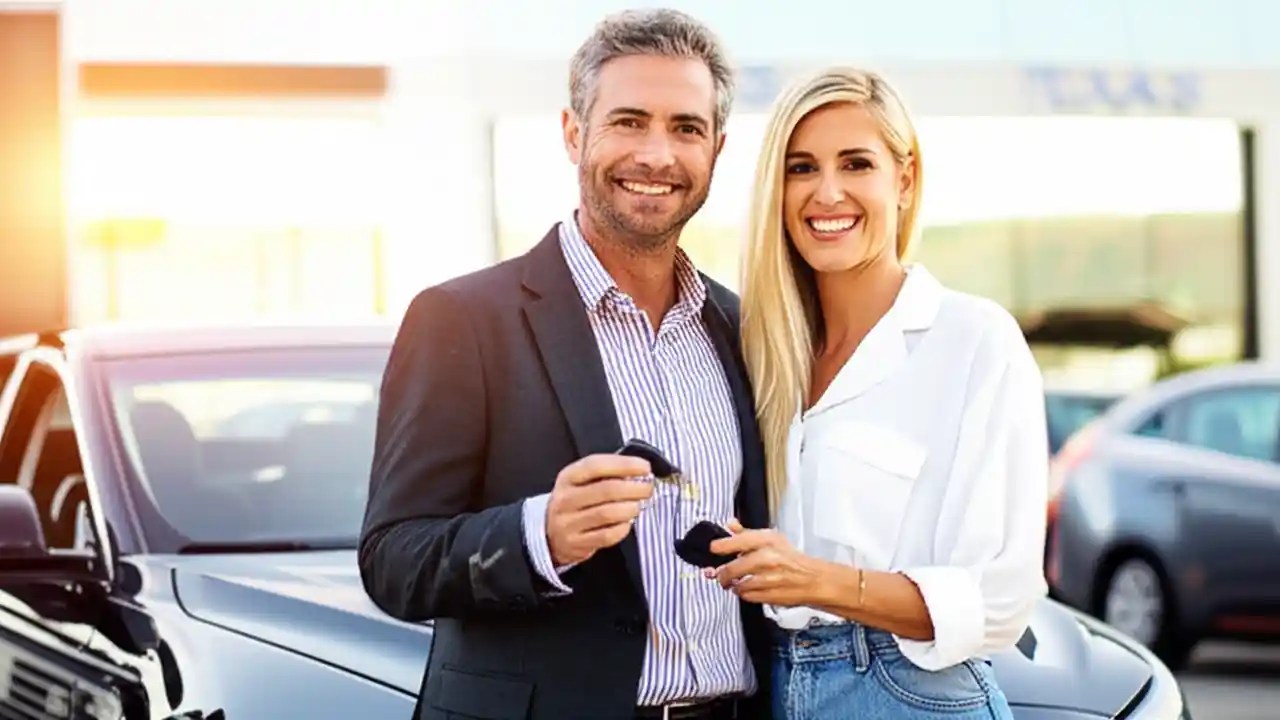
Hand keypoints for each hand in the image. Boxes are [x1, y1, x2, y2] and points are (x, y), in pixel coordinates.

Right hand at [546, 454, 654, 566]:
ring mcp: (569, 523)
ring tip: (638, 505)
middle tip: (648, 488)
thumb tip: (639, 471)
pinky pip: (607, 535)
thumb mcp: (581, 482)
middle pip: (607, 490)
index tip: (644, 467)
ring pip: (608, 513)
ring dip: (630, 508)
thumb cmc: (575, 502)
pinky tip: (627, 523)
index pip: (596, 465)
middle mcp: (566, 499)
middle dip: (634, 488)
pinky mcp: (577, 543)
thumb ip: (606, 474)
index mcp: (568, 477)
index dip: (624, 465)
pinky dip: (623, 528)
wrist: (549, 532)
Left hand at [706, 520, 824, 606]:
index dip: (721, 546)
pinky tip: (747, 588)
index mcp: (767, 541)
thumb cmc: (792, 559)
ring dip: (732, 584)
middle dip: (722, 573)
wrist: (813, 579)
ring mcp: (768, 578)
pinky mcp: (769, 595)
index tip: (713, 549)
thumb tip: (731, 524)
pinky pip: (746, 596)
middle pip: (732, 568)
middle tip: (720, 574)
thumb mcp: (772, 539)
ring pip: (737, 584)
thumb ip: (747, 533)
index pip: (737, 541)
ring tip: (733, 582)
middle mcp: (767, 558)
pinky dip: (743, 593)